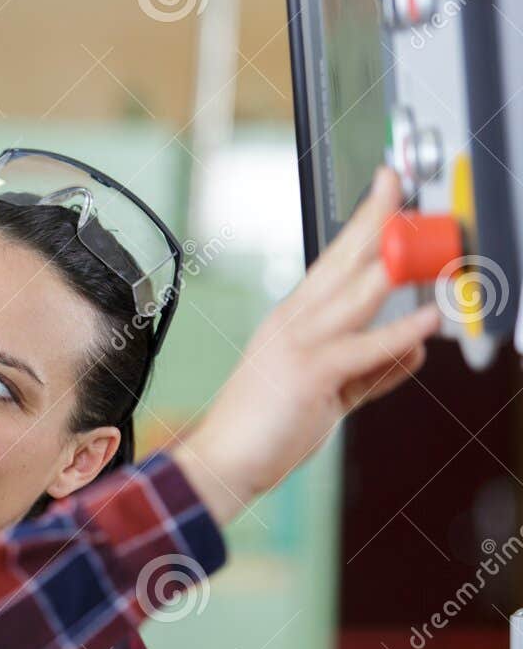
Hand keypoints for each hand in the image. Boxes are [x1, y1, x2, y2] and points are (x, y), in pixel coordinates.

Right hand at [173, 165, 439, 525]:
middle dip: (375, 219)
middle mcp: (293, 323)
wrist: (223, 461)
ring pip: (354, 294)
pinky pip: (361, 350)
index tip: (386, 193)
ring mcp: (298, 346)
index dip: (362, 224)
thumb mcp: (330, 393)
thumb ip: (373, 369)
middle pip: (341, 261)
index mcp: (293, 321)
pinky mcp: (308, 376)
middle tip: (400, 186)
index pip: (334, 262)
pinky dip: (397, 335)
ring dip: (393, 264)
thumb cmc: (264, 429)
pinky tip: (425, 321)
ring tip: (426, 240)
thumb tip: (414, 349)